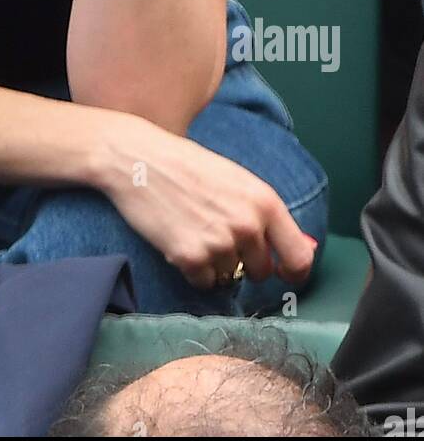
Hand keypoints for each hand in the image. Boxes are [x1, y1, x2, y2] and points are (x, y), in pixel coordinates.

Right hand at [99, 112, 317, 291]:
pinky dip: (193, 269)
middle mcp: (247, 225)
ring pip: (230, 276)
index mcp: (264, 201)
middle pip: (262, 271)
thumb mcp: (236, 180)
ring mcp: (219, 243)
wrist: (137, 158)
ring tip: (194, 230)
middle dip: (244, 262)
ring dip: (215, 263)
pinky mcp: (190, 257)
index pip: (299, 256)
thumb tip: (302, 251)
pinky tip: (179, 240)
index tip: (284, 274)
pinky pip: (204, 282)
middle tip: (218, 236)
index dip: (294, 271)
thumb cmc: (186, 165)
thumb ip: (266, 215)